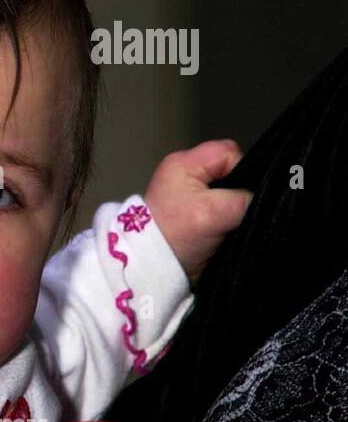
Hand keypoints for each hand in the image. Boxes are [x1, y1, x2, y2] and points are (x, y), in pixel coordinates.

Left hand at [144, 139, 252, 285]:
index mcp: (184, 164)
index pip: (229, 152)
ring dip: (238, 207)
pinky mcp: (200, 213)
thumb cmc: (175, 236)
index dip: (243, 170)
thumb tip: (266, 199)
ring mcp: (193, 194)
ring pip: (233, 190)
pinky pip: (228, 207)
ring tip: (234, 223)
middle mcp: (188, 174)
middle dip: (242, 191)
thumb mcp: (213, 212)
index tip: (241, 196)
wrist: (155, 269)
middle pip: (233, 171)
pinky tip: (232, 229)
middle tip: (239, 213)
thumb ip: (244, 200)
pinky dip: (233, 217)